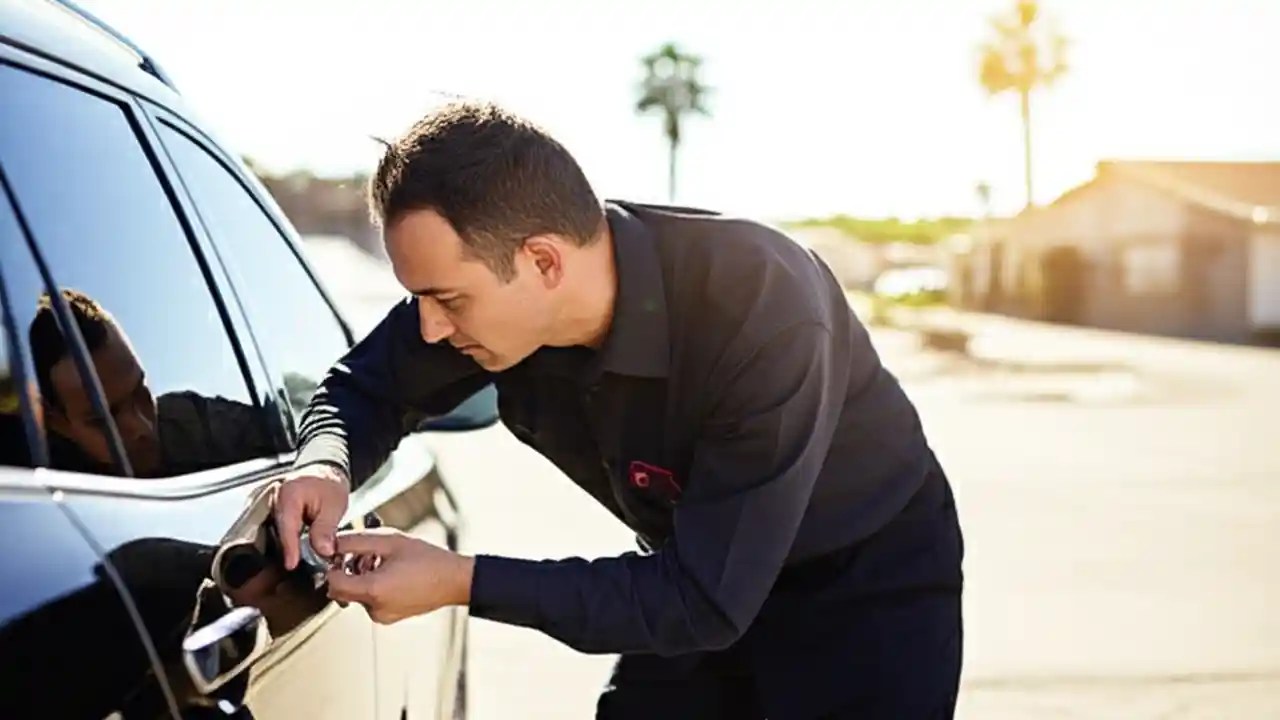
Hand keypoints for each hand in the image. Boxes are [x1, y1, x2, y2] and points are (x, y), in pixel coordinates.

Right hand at [271, 463, 350, 570]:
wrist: (324, 473)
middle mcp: (273, 500)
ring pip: (272, 534)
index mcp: (289, 494)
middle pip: (275, 532)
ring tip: (297, 563)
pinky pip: (274, 532)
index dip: (289, 547)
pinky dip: (284, 543)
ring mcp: (269, 507)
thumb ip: (326, 528)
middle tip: (297, 567)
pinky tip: (293, 555)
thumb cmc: (329, 484)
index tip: (291, 564)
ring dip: (284, 548)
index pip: (286, 525)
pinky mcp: (271, 515)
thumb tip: (323, 551)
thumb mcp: (334, 505)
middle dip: (285, 550)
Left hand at [324, 528, 474, 623]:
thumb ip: (356, 541)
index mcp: (373, 590)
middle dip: (347, 571)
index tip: (339, 553)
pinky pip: (369, 601)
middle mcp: (374, 609)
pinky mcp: (389, 617)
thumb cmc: (429, 561)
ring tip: (382, 561)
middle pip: (342, 590)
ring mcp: (382, 616)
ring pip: (355, 595)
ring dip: (360, 577)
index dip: (332, 565)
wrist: (455, 581)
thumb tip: (333, 543)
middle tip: (363, 554)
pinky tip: (389, 572)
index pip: (332, 582)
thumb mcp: (390, 541)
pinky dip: (372, 586)